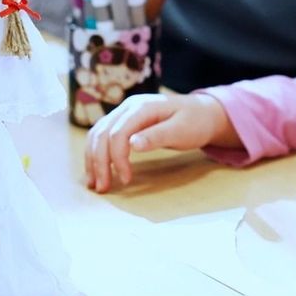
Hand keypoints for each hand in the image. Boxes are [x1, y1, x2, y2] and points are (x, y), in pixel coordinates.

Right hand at [84, 92, 241, 192]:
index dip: (117, 158)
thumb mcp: (181, 131)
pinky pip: (103, 135)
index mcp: (142, 107)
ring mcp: (124, 113)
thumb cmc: (195, 122)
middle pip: (102, 133)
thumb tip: (132, 145)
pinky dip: (97, 153)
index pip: (118, 133)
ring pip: (97, 134)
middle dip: (98, 162)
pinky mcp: (124, 121)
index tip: (126, 180)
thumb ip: (157, 136)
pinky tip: (97, 169)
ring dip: (93, 159)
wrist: (203, 112)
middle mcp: (128, 107)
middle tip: (102, 188)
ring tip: (94, 183)